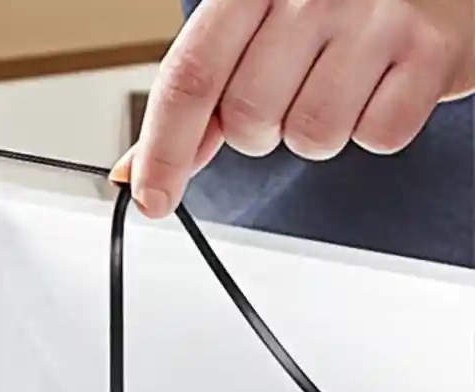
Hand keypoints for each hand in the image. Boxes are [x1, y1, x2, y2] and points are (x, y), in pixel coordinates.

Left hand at [112, 0, 474, 216]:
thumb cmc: (335, 4)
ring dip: (316, 131)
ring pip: (310, 137)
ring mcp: (376, 16)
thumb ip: (198, 94)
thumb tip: (136, 170)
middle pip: (246, 118)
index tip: (151, 197)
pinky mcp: (432, 49)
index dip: (164, 148)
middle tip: (290, 92)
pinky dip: (374, 126)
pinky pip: (377, 136)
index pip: (189, 77)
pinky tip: (382, 84)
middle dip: (257, 132)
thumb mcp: (253, 27)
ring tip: (341, 82)